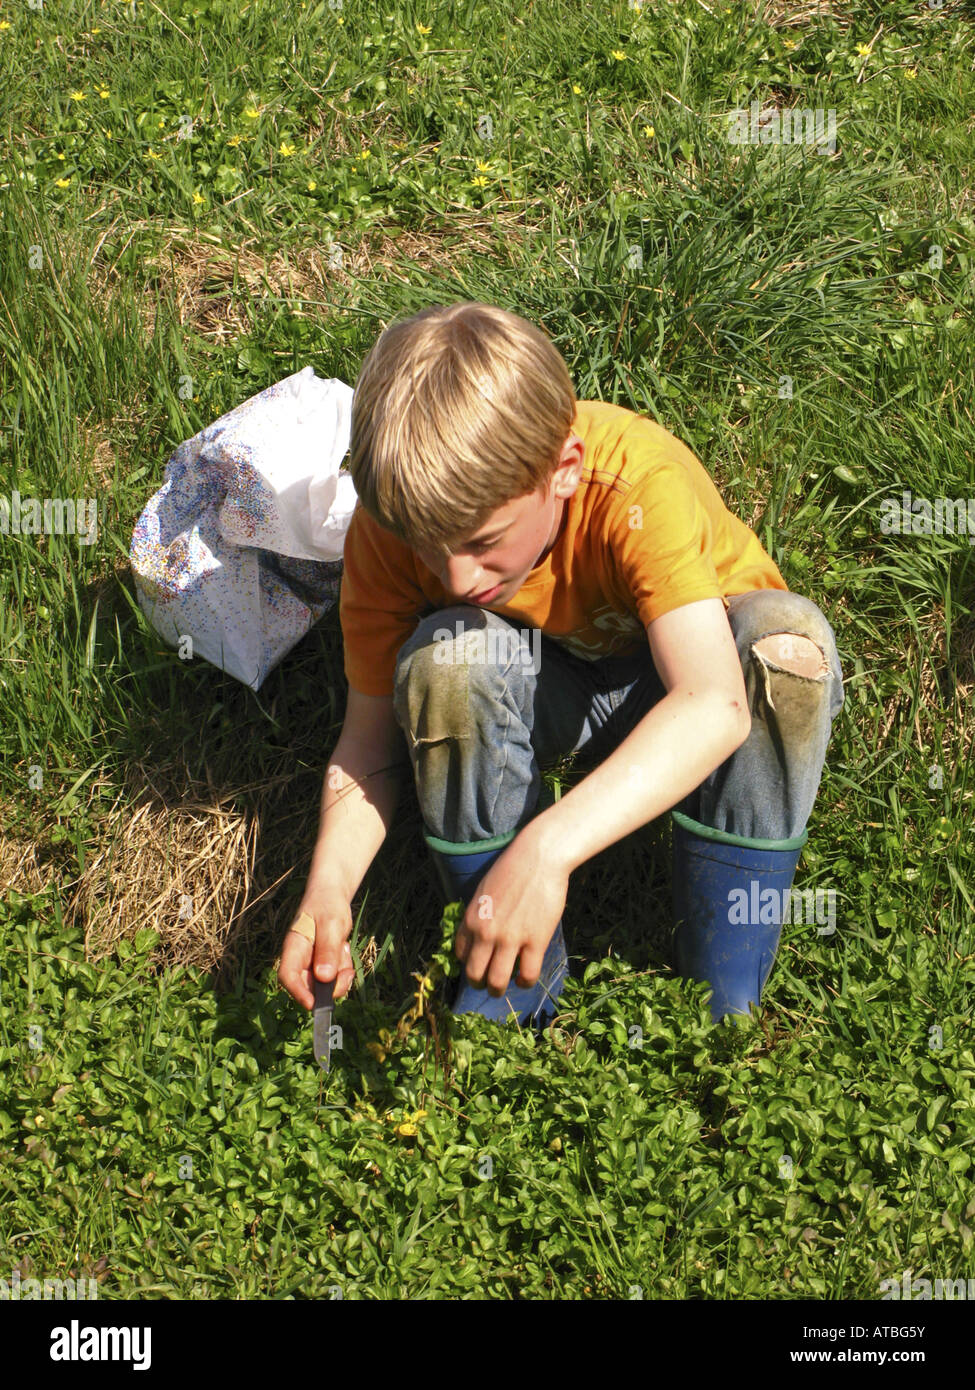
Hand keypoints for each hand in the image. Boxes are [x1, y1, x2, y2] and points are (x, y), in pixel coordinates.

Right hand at [277, 885, 356, 1009]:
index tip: (313, 1004)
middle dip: (329, 987)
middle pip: (308, 986)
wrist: (332, 895)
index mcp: (294, 948)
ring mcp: (311, 962)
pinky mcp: (323, 963)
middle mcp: (299, 959)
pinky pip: (334, 976)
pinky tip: (343, 947)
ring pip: (324, 984)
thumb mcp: (330, 924)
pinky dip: (343, 968)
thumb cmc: (327, 904)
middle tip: (346, 974)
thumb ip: (327, 949)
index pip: (288, 976)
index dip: (298, 992)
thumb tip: (324, 977)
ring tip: (342, 947)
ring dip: (339, 975)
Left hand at [455, 827, 568, 995]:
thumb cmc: (512, 869)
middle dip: (478, 984)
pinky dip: (525, 982)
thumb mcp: (483, 891)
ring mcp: (510, 939)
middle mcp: (485, 933)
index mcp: (470, 919)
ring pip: (497, 981)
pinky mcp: (535, 942)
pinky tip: (525, 979)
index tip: (477, 964)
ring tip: (503, 988)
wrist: (538, 857)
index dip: (468, 963)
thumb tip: (479, 936)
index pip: (460, 954)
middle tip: (487, 984)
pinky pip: (528, 975)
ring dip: (498, 990)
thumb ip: (479, 915)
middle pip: (474, 974)